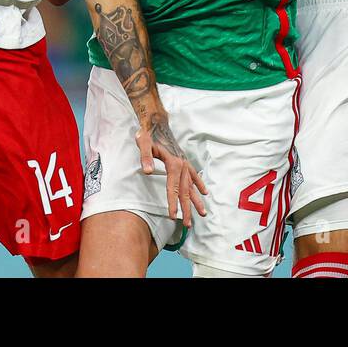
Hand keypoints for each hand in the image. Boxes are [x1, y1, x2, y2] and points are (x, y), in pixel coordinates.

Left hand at [136, 112, 207, 227]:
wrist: (156, 121)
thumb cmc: (148, 133)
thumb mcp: (143, 143)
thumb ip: (145, 157)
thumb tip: (147, 172)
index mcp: (173, 163)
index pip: (173, 188)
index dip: (173, 203)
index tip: (173, 216)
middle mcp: (182, 164)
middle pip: (185, 191)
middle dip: (187, 208)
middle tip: (188, 225)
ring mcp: (185, 163)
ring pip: (192, 185)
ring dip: (197, 200)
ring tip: (202, 214)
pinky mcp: (184, 160)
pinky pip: (194, 175)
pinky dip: (200, 184)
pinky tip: (205, 193)